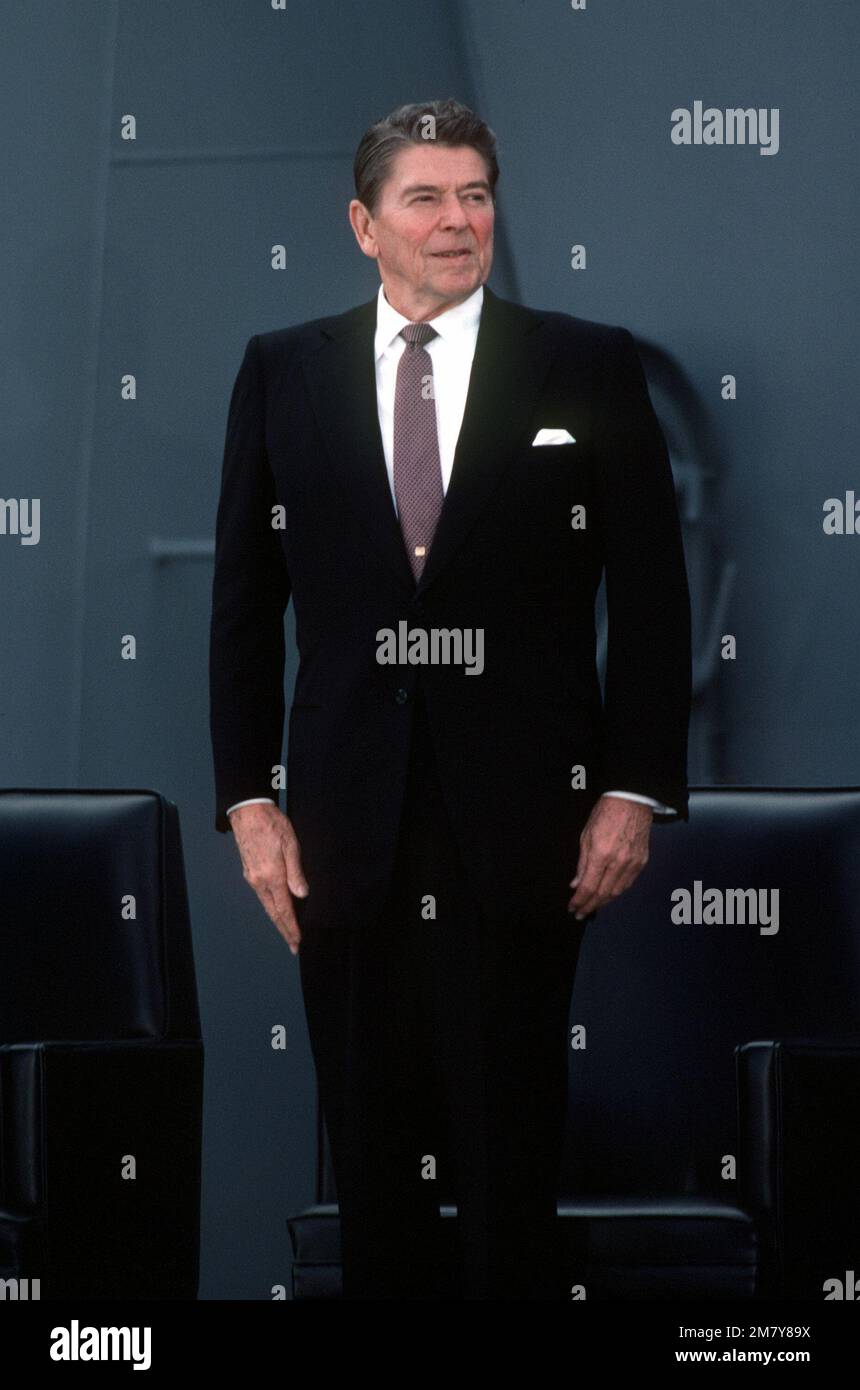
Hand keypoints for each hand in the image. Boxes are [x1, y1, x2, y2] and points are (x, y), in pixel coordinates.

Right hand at [228, 803, 308, 953]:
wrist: (248, 811)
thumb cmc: (272, 823)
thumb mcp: (290, 844)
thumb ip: (296, 872)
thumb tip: (301, 895)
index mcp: (271, 876)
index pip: (284, 909)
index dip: (291, 927)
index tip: (298, 941)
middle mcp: (259, 881)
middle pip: (273, 912)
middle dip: (284, 930)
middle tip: (294, 946)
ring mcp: (252, 877)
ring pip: (266, 905)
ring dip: (277, 920)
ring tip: (287, 932)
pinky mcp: (249, 872)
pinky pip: (262, 896)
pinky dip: (271, 907)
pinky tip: (277, 909)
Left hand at [568, 795, 651, 918]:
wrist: (632, 800)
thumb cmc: (605, 813)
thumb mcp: (586, 835)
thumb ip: (582, 863)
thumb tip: (576, 884)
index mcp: (601, 854)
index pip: (589, 886)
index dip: (579, 900)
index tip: (572, 908)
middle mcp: (619, 862)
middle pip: (603, 894)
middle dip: (590, 906)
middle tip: (581, 914)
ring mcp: (633, 863)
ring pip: (617, 892)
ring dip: (603, 902)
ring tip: (592, 907)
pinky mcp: (642, 862)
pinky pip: (628, 883)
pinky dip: (616, 892)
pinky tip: (608, 895)